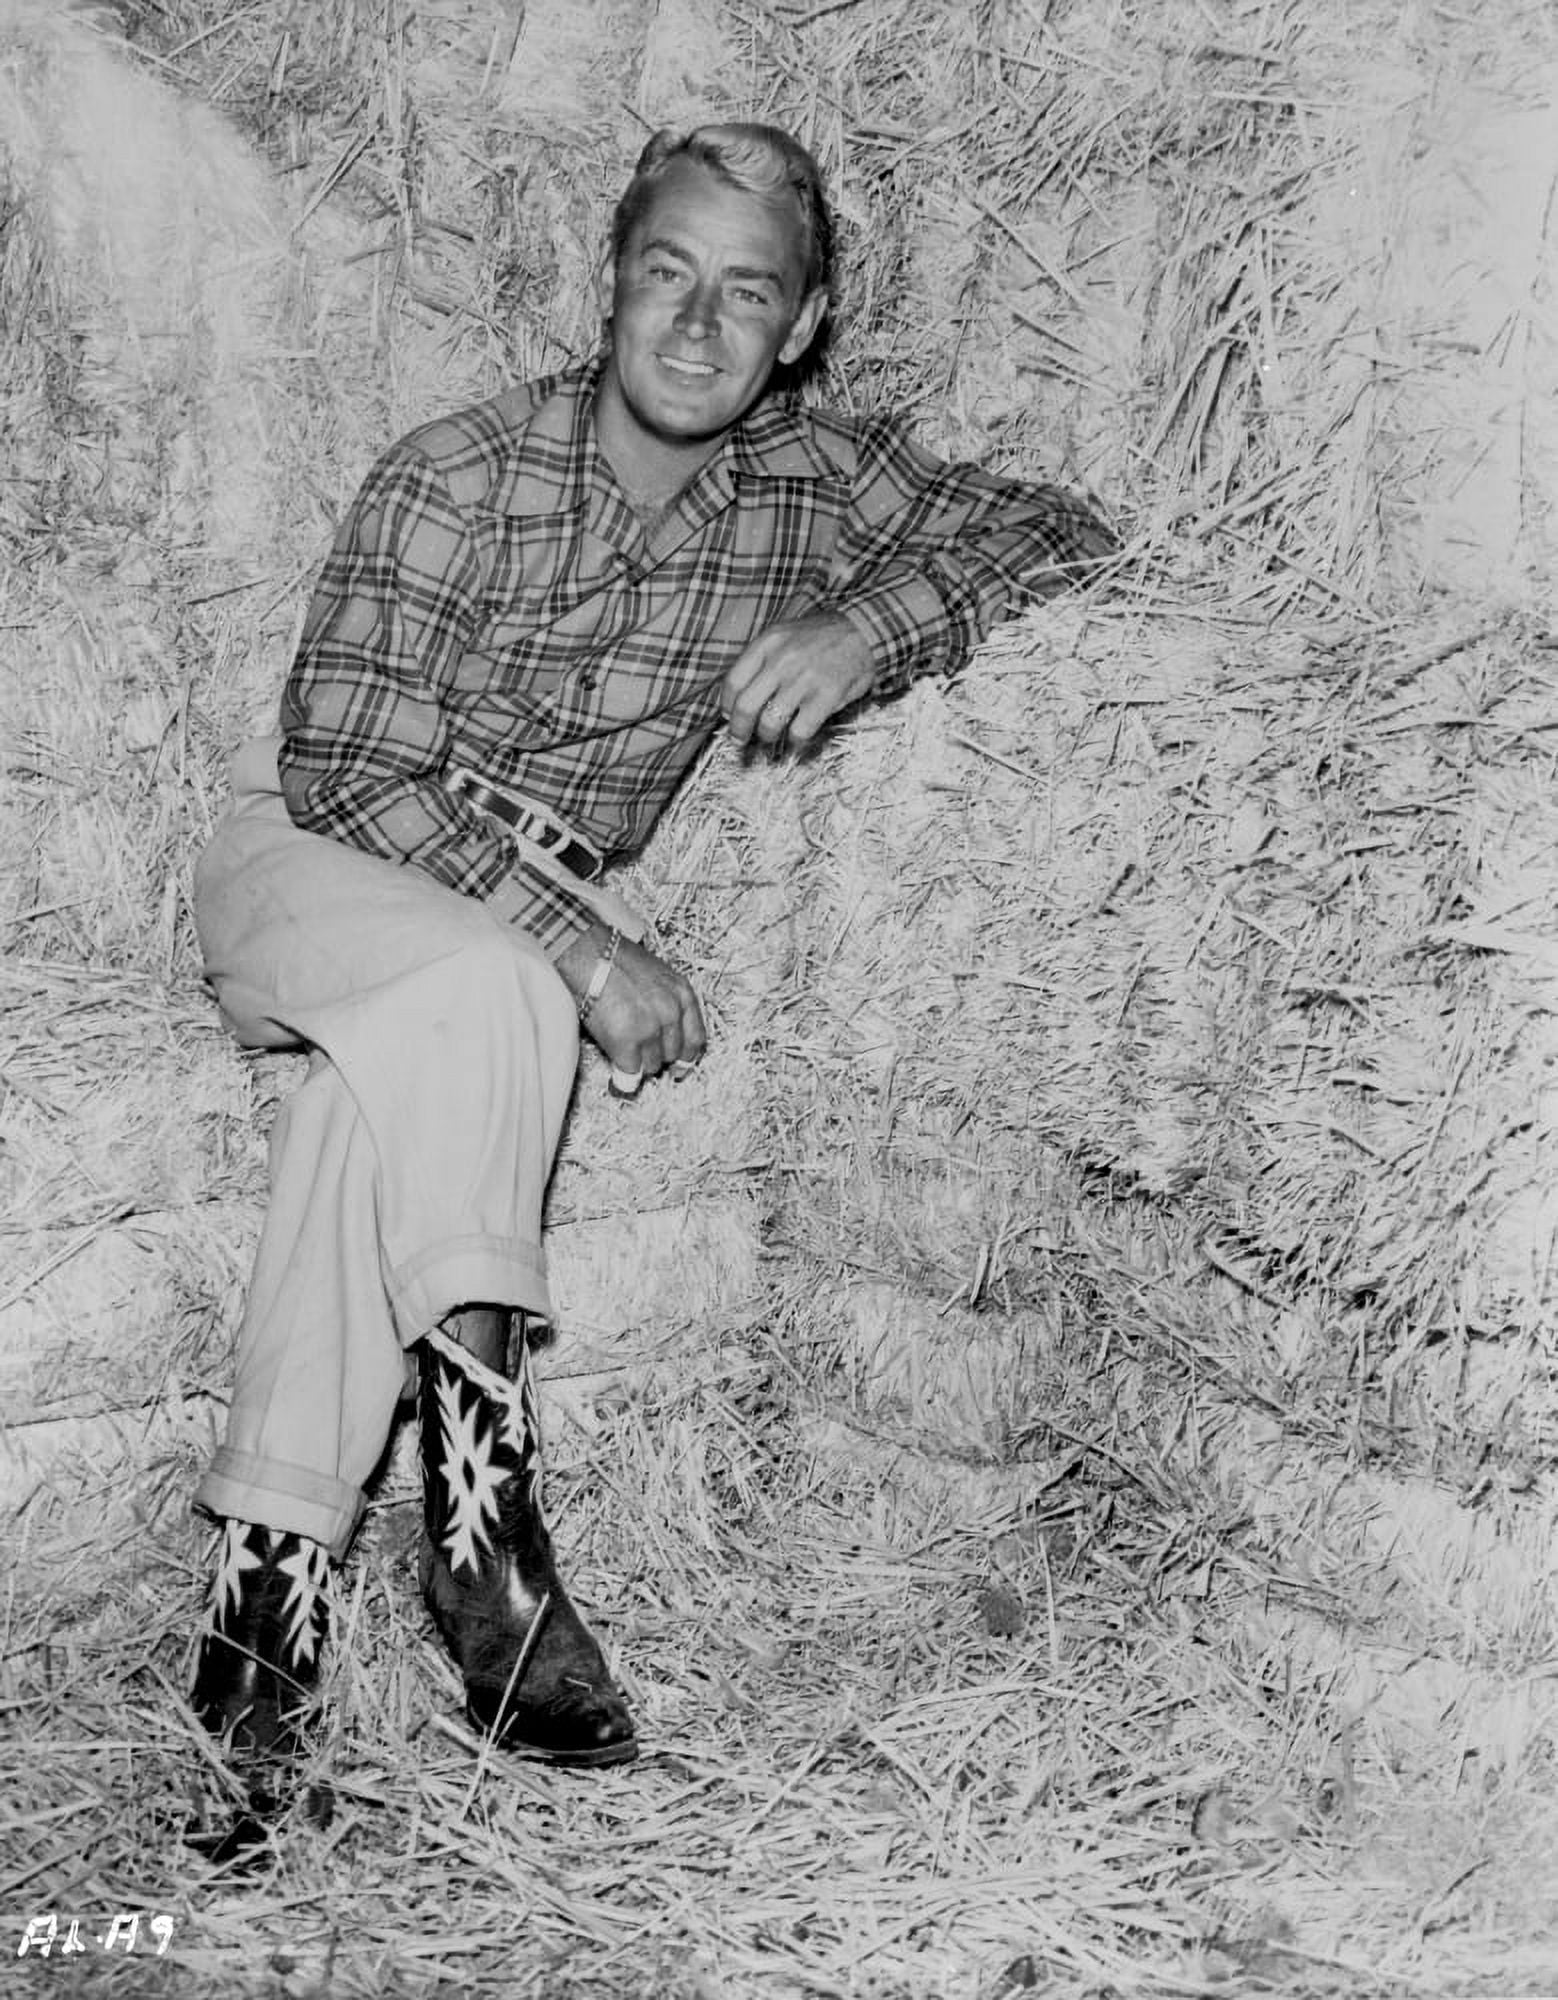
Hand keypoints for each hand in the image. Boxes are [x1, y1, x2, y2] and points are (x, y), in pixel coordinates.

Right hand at [555, 925, 706, 1080]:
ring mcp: (650, 1029)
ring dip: (638, 1061)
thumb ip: (667, 1003)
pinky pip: (630, 1070)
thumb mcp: (656, 976)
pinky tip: (614, 1055)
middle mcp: (671, 1012)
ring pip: (651, 1065)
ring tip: (622, 1043)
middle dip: (656, 1054)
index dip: (685, 1056)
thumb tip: (664, 1038)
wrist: (587, 954)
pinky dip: (622, 1068)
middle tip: (637, 1046)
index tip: (678, 1065)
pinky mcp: (626, 1041)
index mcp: (682, 994)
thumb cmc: (614, 960)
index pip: (696, 1040)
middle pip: (673, 1055)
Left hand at [722, 612, 874, 749]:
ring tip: (771, 737)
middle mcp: (782, 661)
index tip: (729, 717)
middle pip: (746, 707)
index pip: (733, 682)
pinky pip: (799, 731)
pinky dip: (796, 740)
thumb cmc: (822, 636)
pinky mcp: (826, 696)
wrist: (864, 631)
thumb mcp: (785, 635)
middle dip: (739, 731)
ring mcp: (804, 679)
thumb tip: (737, 700)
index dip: (726, 706)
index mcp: (768, 643)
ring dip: (767, 737)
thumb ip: (761, 660)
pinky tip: (798, 736)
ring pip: (770, 723)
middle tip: (740, 741)